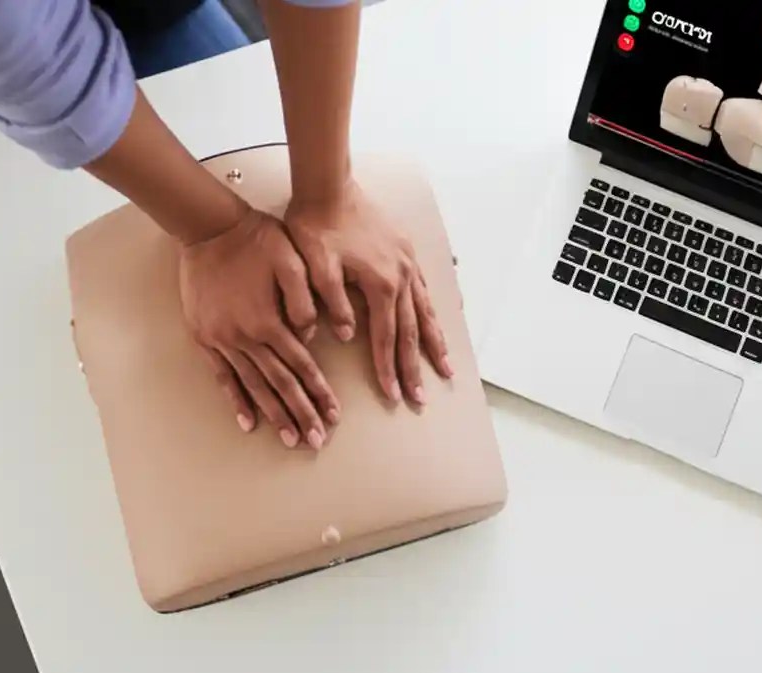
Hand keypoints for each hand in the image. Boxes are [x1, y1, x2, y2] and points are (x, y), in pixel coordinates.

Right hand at [179, 208, 337, 447]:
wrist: (208, 228)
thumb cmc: (257, 239)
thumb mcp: (292, 259)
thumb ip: (306, 298)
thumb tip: (314, 334)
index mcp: (269, 321)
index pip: (301, 366)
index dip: (319, 392)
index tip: (334, 416)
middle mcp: (245, 338)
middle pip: (279, 385)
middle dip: (301, 414)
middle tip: (316, 442)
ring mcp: (222, 340)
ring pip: (253, 386)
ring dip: (273, 415)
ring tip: (290, 439)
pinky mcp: (205, 337)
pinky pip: (223, 377)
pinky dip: (236, 401)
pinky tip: (247, 423)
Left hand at [284, 180, 451, 404]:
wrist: (328, 186)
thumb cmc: (316, 225)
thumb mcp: (315, 266)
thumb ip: (332, 302)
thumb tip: (348, 334)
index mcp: (380, 283)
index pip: (386, 337)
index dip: (388, 369)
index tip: (393, 395)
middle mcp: (402, 276)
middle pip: (411, 332)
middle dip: (416, 368)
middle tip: (421, 398)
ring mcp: (408, 264)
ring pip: (425, 313)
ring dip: (434, 344)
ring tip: (445, 369)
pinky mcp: (406, 253)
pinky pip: (426, 290)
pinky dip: (434, 312)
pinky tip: (437, 323)